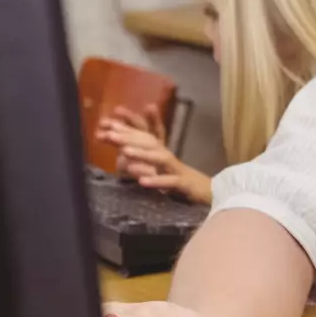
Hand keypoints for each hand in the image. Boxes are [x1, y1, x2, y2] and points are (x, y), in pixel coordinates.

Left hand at [97, 105, 211, 203]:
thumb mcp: (157, 170)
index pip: (142, 136)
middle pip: (149, 142)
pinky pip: (171, 182)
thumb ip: (140, 163)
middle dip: (129, 137)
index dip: (125, 128)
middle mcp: (167, 157)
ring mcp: (177, 169)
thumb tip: (121, 155)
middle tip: (108, 134)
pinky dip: (157, 180)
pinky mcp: (185, 184)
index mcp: (160, 152)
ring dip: (143, 154)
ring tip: (125, 152)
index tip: (104, 123)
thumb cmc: (179, 181)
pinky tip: (143, 181)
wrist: (211, 194)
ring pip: (160, 159)